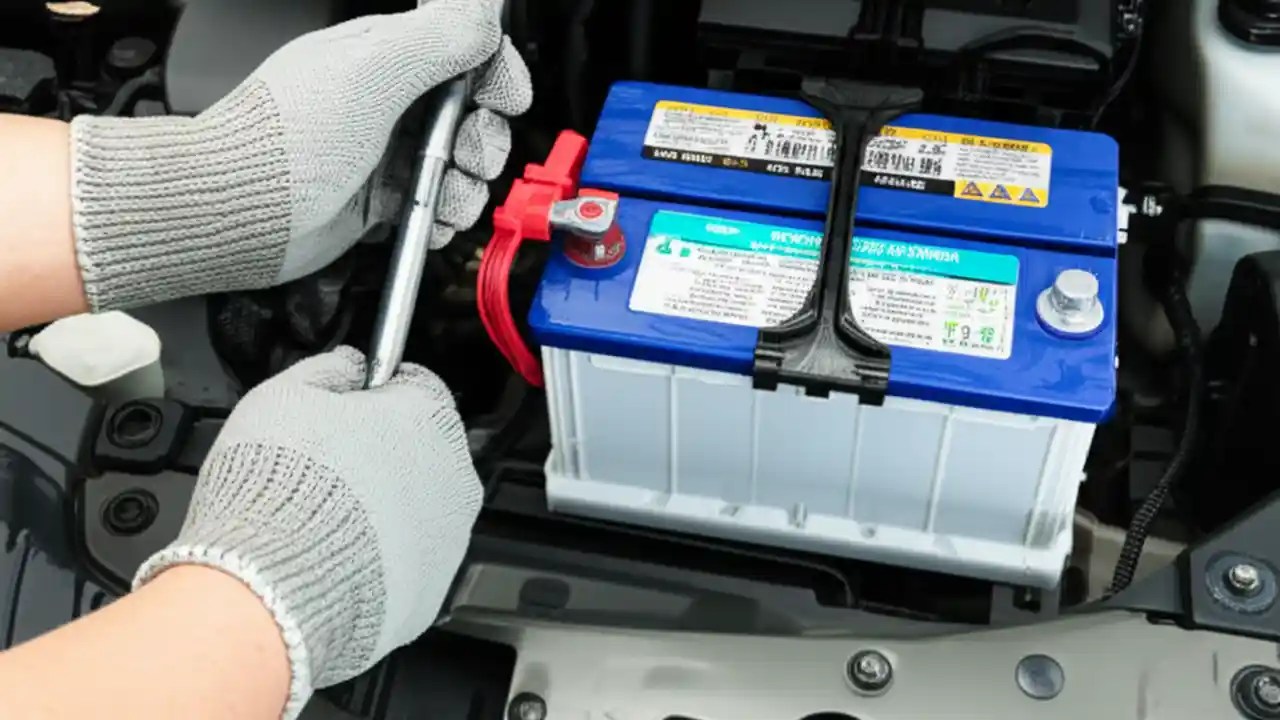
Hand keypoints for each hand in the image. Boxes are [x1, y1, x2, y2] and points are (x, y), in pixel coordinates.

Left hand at [70, 0, 531, 310]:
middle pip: (472, 114)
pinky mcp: (381, 198)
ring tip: (443, 199)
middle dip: (483, 141)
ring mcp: (386, 151)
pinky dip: (441, 218)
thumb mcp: (370, 70)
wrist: (240, 213)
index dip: (495, 72)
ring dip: (466, 189)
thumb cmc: (284, 143)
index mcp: (385, 55)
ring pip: (459, 167)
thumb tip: (484, 19)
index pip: (464, 49)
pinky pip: (435, 206)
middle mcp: (389, 100)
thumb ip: (437, 37)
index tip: (506, 98)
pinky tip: (425, 220)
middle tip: (466, 157)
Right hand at [135, 347, 481, 717]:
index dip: (374, 394)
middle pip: (421, 448)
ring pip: (418, 506)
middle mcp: (453, 475)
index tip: (349, 407)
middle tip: (325, 467)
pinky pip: (407, 560)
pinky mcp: (431, 589)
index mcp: (426, 417)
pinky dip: (381, 557)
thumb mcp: (284, 397)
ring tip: (324, 518)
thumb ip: (328, 370)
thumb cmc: (277, 494)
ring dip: (384, 506)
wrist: (271, 591)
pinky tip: (336, 555)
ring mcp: (448, 538)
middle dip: (380, 452)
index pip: (416, 386)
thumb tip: (347, 365)